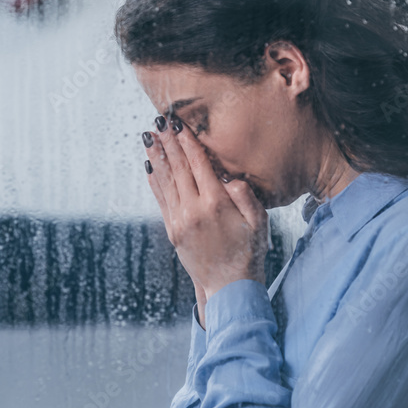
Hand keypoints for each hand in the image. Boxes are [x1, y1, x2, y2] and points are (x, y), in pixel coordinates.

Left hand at [142, 116, 268, 302]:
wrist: (228, 287)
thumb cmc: (249, 252)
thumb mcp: (259, 223)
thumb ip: (246, 197)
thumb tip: (230, 177)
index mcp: (216, 204)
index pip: (199, 164)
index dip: (188, 142)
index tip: (179, 123)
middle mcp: (194, 210)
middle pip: (178, 168)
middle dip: (168, 142)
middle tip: (158, 121)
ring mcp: (180, 221)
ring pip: (165, 181)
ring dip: (157, 156)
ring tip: (149, 136)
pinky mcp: (172, 230)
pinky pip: (161, 199)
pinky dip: (154, 180)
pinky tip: (150, 166)